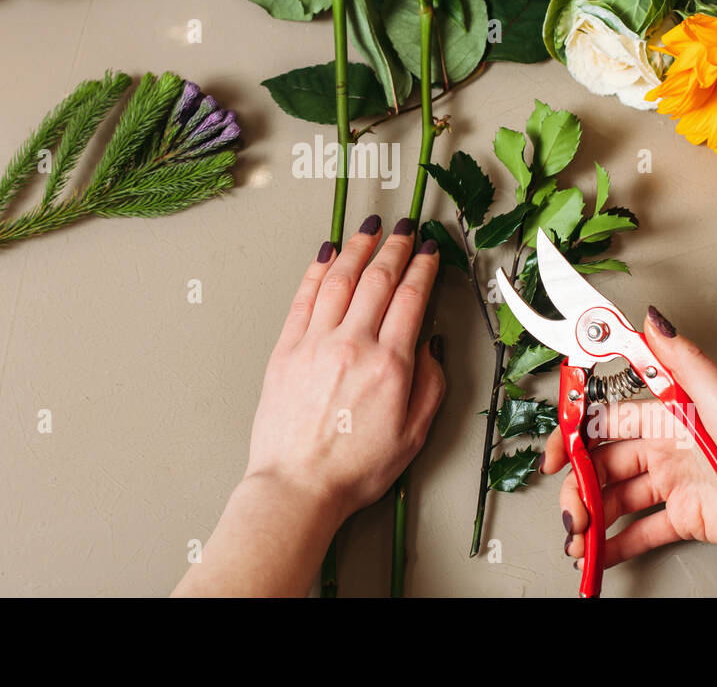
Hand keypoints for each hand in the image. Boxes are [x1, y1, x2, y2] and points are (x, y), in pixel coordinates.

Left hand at [246, 215, 444, 521]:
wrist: (297, 486)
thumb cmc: (353, 469)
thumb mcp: (413, 434)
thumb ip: (429, 384)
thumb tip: (429, 345)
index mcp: (389, 365)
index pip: (410, 298)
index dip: (422, 268)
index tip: (428, 251)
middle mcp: (352, 345)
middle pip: (377, 279)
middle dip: (394, 247)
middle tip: (404, 229)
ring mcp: (315, 343)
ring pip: (339, 279)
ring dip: (357, 248)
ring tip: (369, 231)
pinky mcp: (286, 349)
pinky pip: (304, 297)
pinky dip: (316, 270)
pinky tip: (326, 254)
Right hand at [539, 307, 716, 595]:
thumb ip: (684, 361)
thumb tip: (652, 319)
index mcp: (670, 415)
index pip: (606, 422)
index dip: (575, 438)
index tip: (554, 455)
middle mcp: (669, 447)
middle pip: (605, 465)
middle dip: (579, 488)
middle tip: (570, 512)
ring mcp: (676, 483)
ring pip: (618, 498)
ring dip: (593, 519)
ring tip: (580, 541)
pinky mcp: (687, 516)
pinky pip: (643, 529)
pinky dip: (618, 543)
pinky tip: (601, 554)